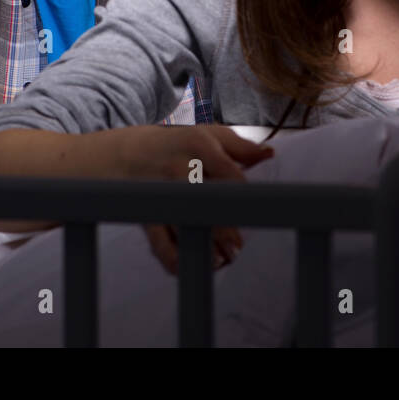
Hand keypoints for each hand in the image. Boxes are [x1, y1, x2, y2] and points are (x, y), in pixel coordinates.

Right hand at [125, 125, 272, 274]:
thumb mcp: (207, 135)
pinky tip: (196, 264)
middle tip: (238, 246)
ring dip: (205, 248)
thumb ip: (239, 146)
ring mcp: (160, 194)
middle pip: (204, 202)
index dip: (245, 197)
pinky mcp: (147, 216)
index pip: (228, 174)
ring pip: (184, 226)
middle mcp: (178, 169)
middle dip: (224, 228)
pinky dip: (178, 260)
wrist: (129, 154)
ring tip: (224, 259)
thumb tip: (269, 153)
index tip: (258, 214)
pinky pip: (161, 244)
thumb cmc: (178, 145)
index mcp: (197, 146)